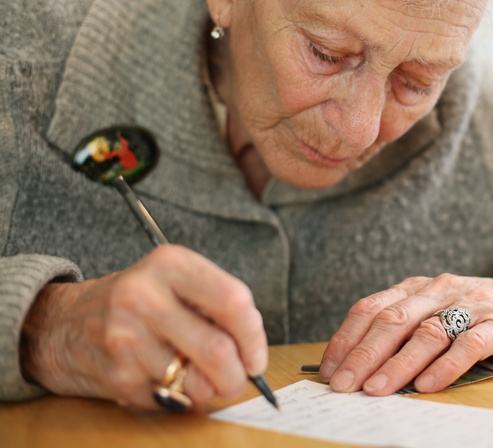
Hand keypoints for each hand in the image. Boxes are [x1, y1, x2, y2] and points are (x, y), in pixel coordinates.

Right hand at [20, 244, 267, 409]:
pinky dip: (177, 396)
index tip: (256, 356)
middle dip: (237, 375)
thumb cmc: (141, 301)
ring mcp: (125, 337)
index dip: (254, 335)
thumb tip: (253, 353)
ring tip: (192, 372)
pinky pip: (171, 399)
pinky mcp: (116, 375)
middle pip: (219, 350)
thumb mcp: (176, 280)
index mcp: (170, 263)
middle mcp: (144, 296)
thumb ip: (217, 305)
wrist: (64, 323)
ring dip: (206, 388)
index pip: (233, 300)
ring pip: (196, 382)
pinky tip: (161, 376)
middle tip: (237, 379)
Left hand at [319, 271, 492, 395]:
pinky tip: (427, 386)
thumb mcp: (436, 310)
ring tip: (378, 389)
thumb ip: (403, 328)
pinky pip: (469, 345)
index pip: (372, 307)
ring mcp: (471, 305)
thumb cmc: (476, 315)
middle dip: (365, 354)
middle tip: (345, 384)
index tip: (329, 368)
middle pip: (395, 319)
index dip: (348, 338)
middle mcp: (440, 290)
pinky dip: (445, 367)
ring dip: (399, 364)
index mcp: (418, 287)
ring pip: (428, 332)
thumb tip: (356, 364)